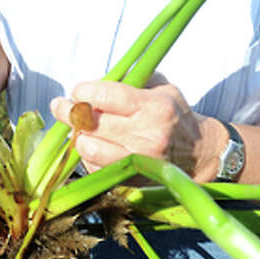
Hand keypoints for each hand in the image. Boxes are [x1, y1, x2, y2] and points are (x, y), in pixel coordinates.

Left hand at [49, 79, 219, 178]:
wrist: (198, 153)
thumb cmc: (173, 114)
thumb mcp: (161, 87)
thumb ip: (131, 79)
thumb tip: (94, 81)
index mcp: (154, 107)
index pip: (107, 96)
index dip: (84, 92)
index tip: (77, 90)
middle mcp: (147, 135)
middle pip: (93, 122)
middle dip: (69, 111)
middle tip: (61, 105)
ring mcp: (140, 161)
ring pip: (90, 149)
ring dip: (77, 136)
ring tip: (76, 127)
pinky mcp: (133, 180)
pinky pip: (96, 168)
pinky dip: (88, 156)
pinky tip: (91, 144)